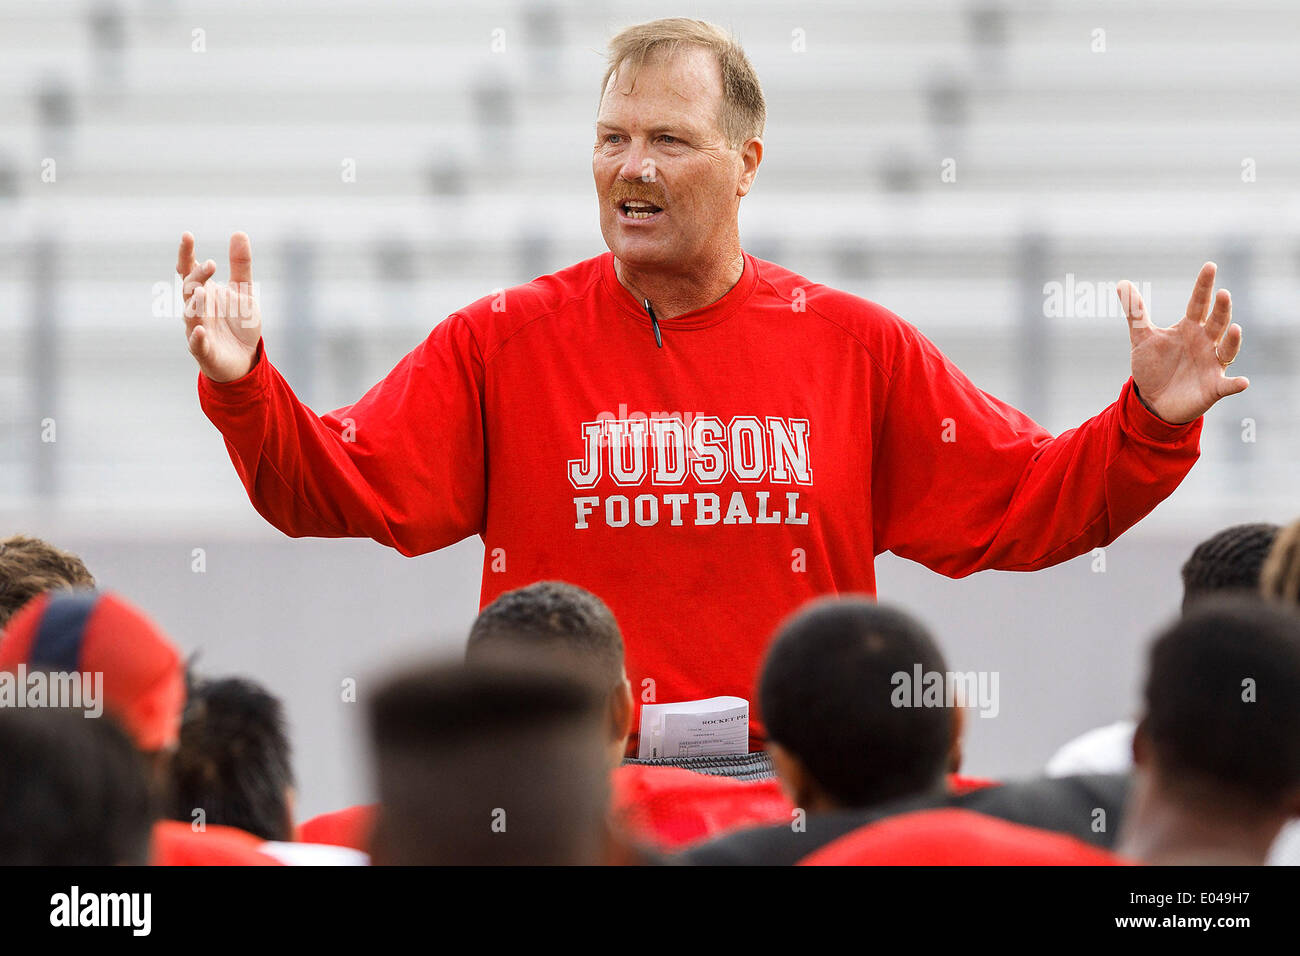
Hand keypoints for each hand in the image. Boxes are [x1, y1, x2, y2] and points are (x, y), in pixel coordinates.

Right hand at [176, 232, 261, 381]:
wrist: (245, 359)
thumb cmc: (239, 324)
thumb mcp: (244, 292)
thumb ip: (240, 265)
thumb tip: (239, 232)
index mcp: (203, 292)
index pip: (189, 270)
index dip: (186, 253)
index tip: (188, 235)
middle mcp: (196, 309)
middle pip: (189, 290)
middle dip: (198, 277)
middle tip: (211, 264)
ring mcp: (197, 330)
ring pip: (190, 316)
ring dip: (195, 304)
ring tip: (202, 291)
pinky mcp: (204, 352)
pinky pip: (197, 344)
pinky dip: (197, 338)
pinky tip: (200, 331)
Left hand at [1116, 262, 1248, 424]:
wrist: (1152, 401)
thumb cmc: (1152, 366)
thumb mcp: (1141, 338)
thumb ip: (1135, 312)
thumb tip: (1122, 284)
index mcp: (1189, 327)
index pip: (1198, 303)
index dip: (1204, 286)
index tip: (1210, 266)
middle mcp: (1205, 342)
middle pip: (1216, 322)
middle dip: (1221, 309)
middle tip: (1223, 293)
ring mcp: (1212, 364)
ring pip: (1227, 349)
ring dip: (1231, 340)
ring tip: (1234, 329)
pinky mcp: (1213, 387)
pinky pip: (1227, 385)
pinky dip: (1235, 384)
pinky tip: (1242, 382)